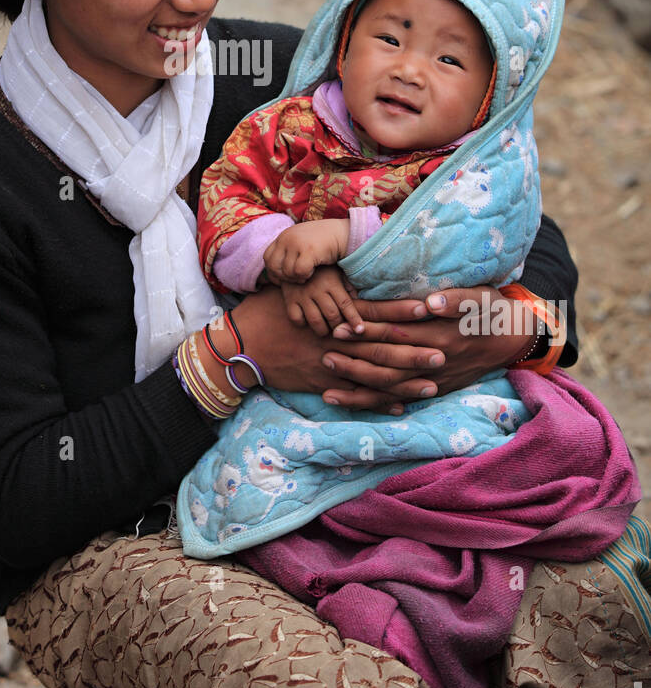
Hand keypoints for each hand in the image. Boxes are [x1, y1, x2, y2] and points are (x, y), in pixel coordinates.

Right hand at [225, 285, 450, 412]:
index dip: (402, 311)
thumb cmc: (273, 311)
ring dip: (405, 380)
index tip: (429, 308)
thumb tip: (358, 282)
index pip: (374, 312)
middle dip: (414, 350)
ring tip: (433, 383)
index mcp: (334, 316)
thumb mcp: (301, 292)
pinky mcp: (323, 385)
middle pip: (382, 346)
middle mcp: (337, 341)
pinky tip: (401, 405)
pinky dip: (378, 401)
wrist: (243, 343)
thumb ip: (331, 292)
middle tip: (444, 351)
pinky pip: (355, 396)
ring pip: (374, 375)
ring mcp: (331, 366)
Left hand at [263, 219, 349, 283]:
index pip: (267, 258)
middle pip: (273, 266)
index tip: (285, 279)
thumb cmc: (322, 243)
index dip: (273, 272)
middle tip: (296, 279)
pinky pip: (299, 271)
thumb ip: (287, 253)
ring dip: (296, 278)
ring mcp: (297, 243)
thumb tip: (273, 273)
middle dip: (283, 277)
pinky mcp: (309, 250)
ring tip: (306, 274)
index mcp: (283, 236)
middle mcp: (287, 238)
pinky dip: (305, 276)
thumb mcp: (300, 244)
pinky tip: (313, 271)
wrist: (342, 234)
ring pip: (286, 271)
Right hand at [280, 266, 365, 336]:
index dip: (354, 319)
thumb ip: (349, 286)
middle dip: (338, 326)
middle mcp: (317, 289)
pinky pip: (296, 318)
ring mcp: (302, 295)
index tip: (359, 330)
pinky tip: (307, 321)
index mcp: (331, 282)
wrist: (295, 260)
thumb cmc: (322, 270)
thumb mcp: (337, 273)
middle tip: (340, 328)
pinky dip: (303, 323)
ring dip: (323, 330)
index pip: (345, 304)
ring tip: (326, 330)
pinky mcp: (289, 299)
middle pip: (332, 315)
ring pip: (315, 320)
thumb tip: (362, 302)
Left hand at [320, 286, 535, 408]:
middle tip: (324, 351)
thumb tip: (431, 302)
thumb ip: (457, 299)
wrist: (511, 340)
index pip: (396, 331)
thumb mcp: (481, 298)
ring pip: (389, 388)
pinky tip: (350, 404)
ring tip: (328, 388)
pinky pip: (398, 400)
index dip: (369, 328)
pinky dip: (374, 403)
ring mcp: (432, 379)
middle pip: (387, 361)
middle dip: (355, 357)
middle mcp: (433, 360)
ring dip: (358, 387)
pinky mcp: (432, 390)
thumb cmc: (491, 311)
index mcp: (440, 335)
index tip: (342, 324)